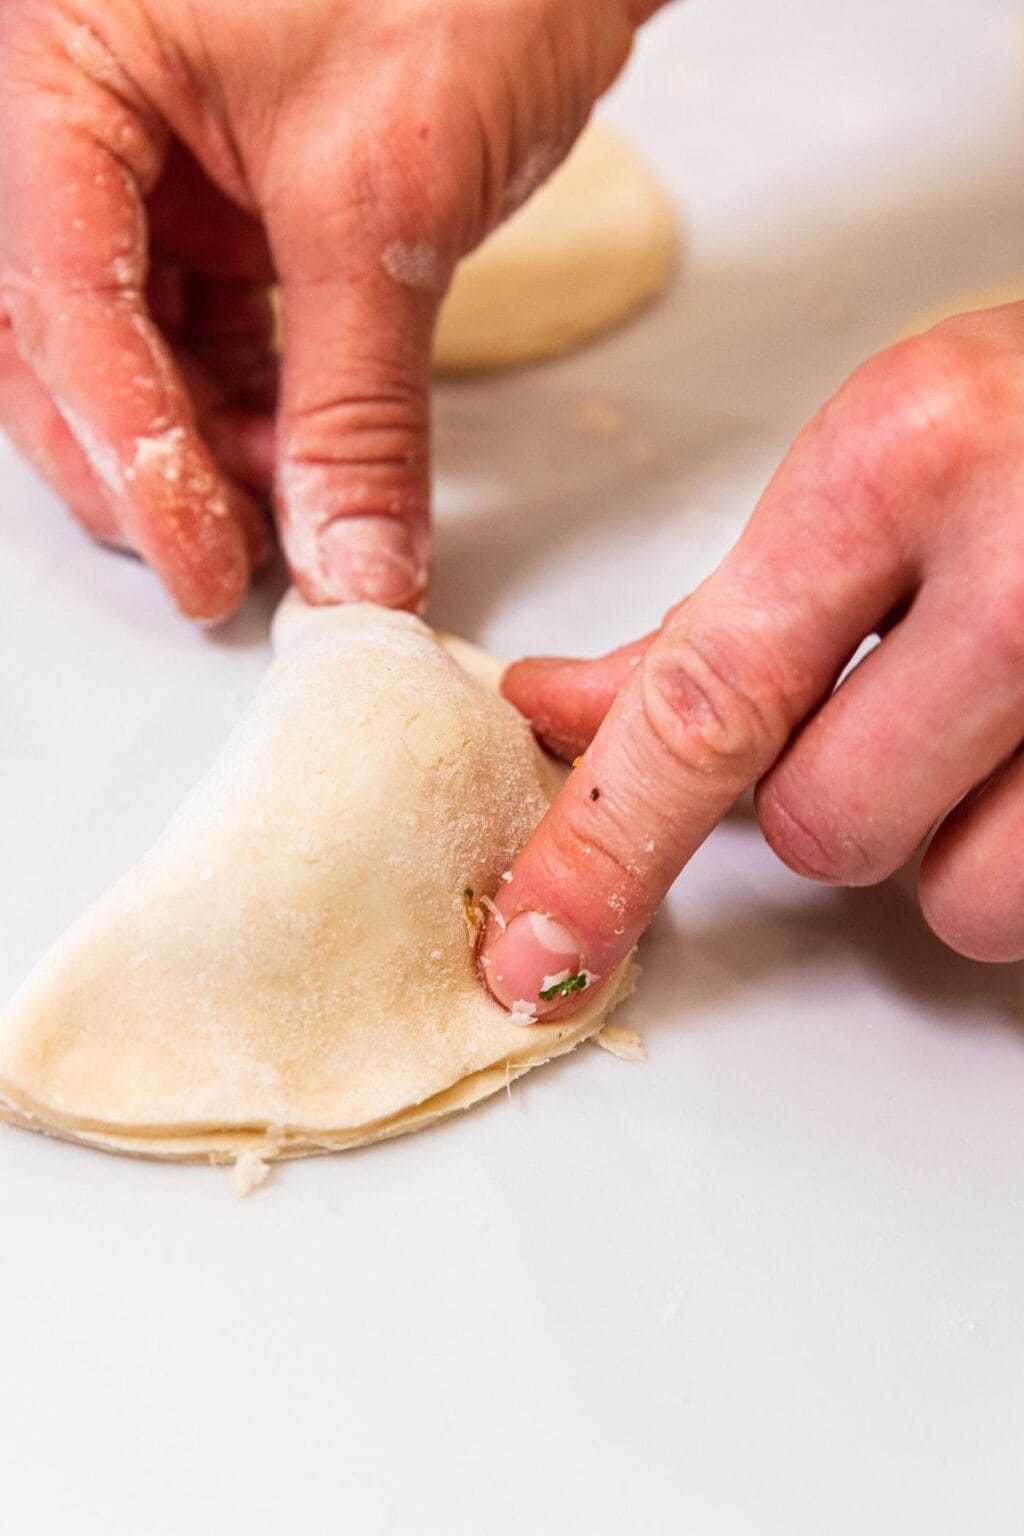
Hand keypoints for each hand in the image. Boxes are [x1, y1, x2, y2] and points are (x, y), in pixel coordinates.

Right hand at [0, 0, 654, 620]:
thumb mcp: (391, 200)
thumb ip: (357, 405)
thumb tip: (348, 564)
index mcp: (64, 53)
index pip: (64, 297)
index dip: (134, 455)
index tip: (205, 566)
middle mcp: (78, 100)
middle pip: (62, 335)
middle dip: (145, 465)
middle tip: (226, 563)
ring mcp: (144, 149)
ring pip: (131, 347)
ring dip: (204, 450)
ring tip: (291, 517)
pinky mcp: (217, 189)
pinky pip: (203, 327)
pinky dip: (251, 407)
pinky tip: (304, 464)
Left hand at [481, 305, 1023, 1015]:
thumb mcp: (874, 466)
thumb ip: (716, 617)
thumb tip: (563, 716)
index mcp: (896, 467)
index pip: (706, 706)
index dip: (604, 846)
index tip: (539, 942)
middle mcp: (1022, 582)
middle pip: (823, 833)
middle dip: (832, 796)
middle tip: (894, 696)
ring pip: (955, 901)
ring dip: (948, 843)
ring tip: (998, 720)